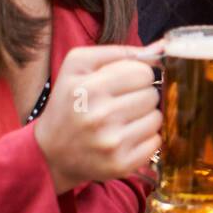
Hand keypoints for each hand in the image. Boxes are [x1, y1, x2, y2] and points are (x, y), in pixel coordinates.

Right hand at [34, 42, 163, 194]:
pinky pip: (156, 141)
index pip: (143, 73)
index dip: (137, 75)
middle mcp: (99, 116)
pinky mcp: (121, 164)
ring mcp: (111, 143)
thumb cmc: (69, 103)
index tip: (124, 83)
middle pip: (152, 95)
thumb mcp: (77, 66)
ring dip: (145, 117)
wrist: (50, 152)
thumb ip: (118, 52)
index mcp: (88, 88)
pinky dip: (146, 138)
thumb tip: (161, 47)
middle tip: (121, 103)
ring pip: (157, 118)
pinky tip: (127, 137)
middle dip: (141, 96)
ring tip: (123, 120)